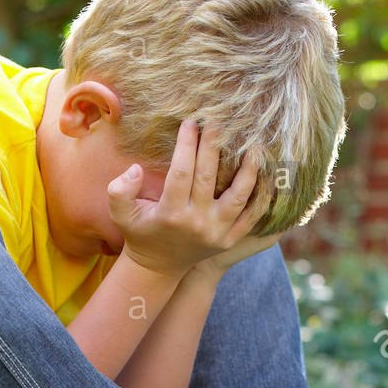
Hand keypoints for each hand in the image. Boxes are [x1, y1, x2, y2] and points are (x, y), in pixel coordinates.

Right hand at [107, 117, 273, 278]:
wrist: (158, 267)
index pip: (182, 171)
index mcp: (170, 213)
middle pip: (209, 176)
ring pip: (238, 195)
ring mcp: (216, 233)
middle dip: (213, 144)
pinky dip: (262, 196)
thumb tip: (136, 169)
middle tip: (218, 120)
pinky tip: (268, 175)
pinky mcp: (229, 240)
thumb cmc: (140, 233)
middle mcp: (196, 223)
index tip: (191, 122)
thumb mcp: (121, 214)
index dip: (186, 144)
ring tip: (254, 145)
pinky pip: (251, 216)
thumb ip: (120, 190)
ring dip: (248, 169)